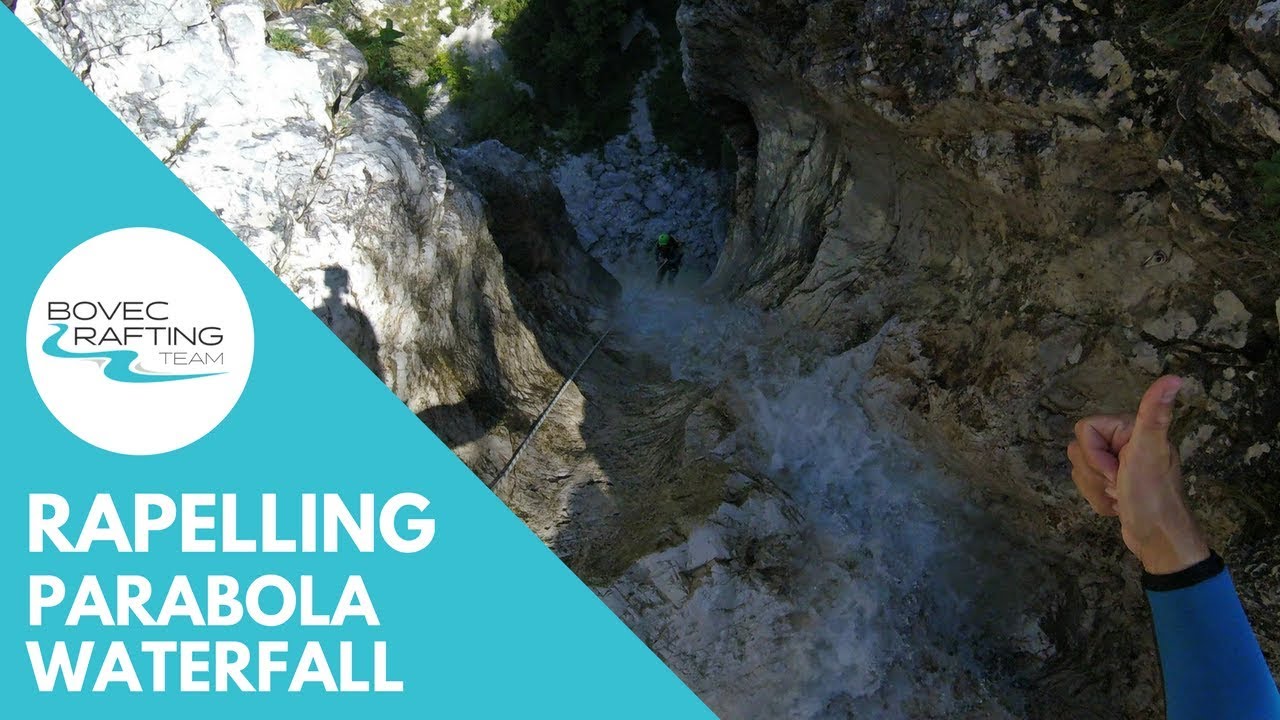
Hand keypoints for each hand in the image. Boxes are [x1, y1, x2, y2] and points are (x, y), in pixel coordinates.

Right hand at [1067, 376, 1209, 574]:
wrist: (1158, 538)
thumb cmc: (1152, 494)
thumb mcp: (1149, 451)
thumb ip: (1154, 413)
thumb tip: (1175, 378)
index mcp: (1130, 428)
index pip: (1084, 429)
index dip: (1094, 454)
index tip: (1117, 469)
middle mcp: (1125, 442)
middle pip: (1079, 450)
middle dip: (1095, 474)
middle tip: (1119, 483)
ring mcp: (1118, 464)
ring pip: (1080, 469)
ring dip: (1095, 489)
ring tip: (1120, 496)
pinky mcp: (1113, 484)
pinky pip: (1086, 485)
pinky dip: (1098, 500)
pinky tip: (1118, 506)